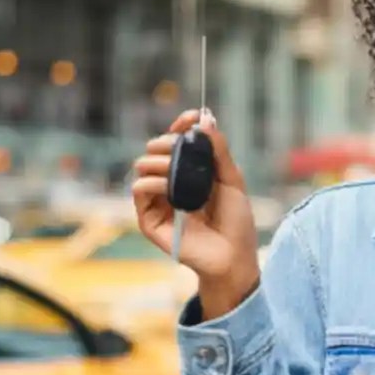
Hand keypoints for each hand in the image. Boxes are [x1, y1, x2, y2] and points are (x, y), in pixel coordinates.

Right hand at [132, 109, 259, 316]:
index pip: (176, 141)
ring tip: (177, 171)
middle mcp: (172, 183)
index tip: (191, 118)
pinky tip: (169, 187)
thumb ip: (218, 151)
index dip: (180, 126)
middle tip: (181, 146)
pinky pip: (138, 191)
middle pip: (155, 149)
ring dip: (159, 161)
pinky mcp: (150, 220)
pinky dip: (151, 183)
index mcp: (191, 172)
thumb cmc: (236, 221)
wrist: (234, 256)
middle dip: (167, 142)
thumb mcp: (232, 180)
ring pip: (143, 166)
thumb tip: (206, 121)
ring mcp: (159, 201)